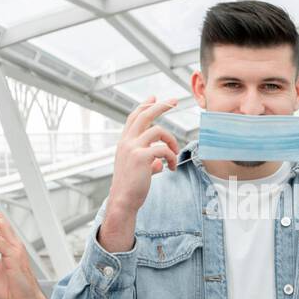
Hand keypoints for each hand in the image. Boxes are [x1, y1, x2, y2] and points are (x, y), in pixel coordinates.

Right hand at [99, 96, 180, 252]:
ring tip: (175, 154)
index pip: (134, 117)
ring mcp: (133, 148)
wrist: (123, 201)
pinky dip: (171, 157)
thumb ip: (149, 163)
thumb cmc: (131, 188)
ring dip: (172, 141)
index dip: (144, 106)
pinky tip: (171, 168)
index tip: (154, 97)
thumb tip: (160, 164)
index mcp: (124, 142)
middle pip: (145, 115)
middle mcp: (126, 142)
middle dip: (161, 105)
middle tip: (174, 101)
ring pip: (158, 131)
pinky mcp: (142, 157)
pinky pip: (163, 149)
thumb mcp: (139, 170)